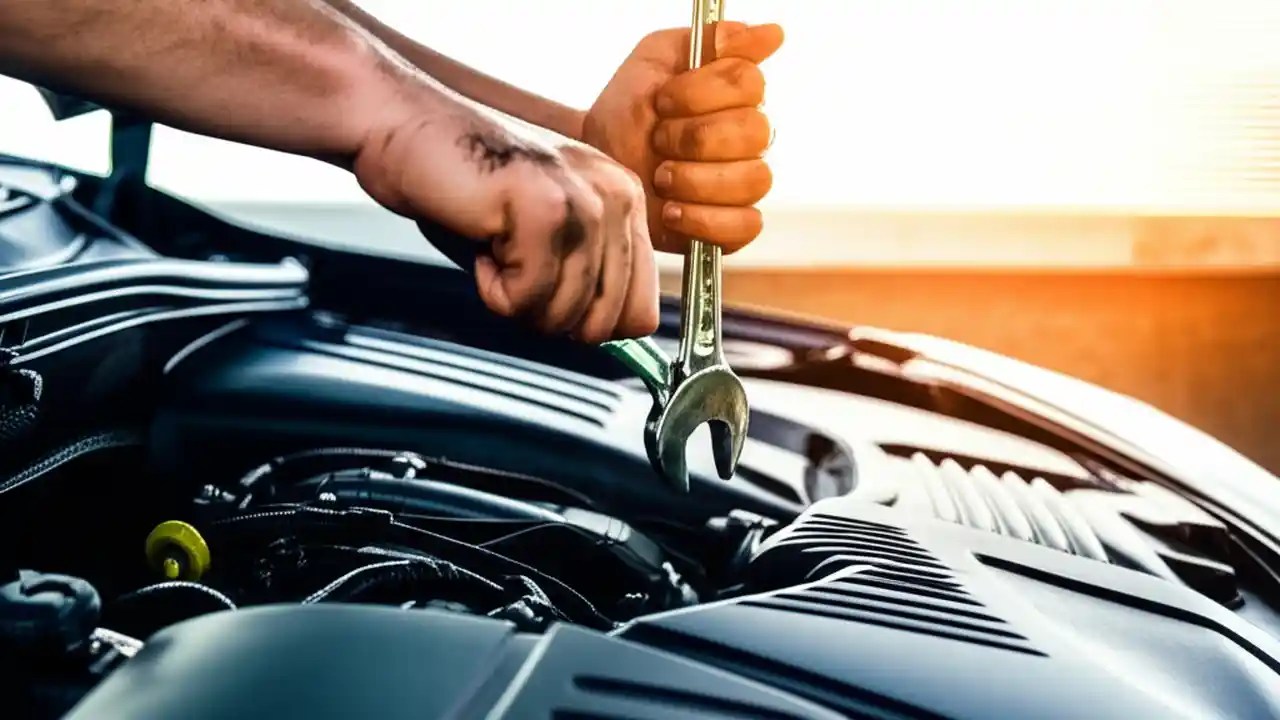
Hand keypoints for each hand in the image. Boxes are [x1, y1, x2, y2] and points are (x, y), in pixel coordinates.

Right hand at [353, 104, 657, 341]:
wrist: (404, 127)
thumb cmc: (466, 186)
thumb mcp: (544, 239)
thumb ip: (587, 282)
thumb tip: (609, 340)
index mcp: (625, 200)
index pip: (641, 312)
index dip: (586, 323)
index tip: (547, 292)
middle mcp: (616, 196)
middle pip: (604, 323)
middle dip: (546, 314)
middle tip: (512, 272)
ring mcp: (584, 200)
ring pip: (564, 314)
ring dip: (514, 299)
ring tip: (492, 246)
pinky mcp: (544, 208)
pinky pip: (527, 298)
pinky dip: (491, 288)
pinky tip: (480, 241)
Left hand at [582, 22, 783, 253]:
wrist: (595, 173)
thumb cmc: (622, 118)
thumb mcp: (651, 62)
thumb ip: (706, 39)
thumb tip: (770, 33)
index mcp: (734, 96)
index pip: (749, 83)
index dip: (700, 93)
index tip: (663, 102)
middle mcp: (748, 138)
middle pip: (754, 131)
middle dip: (692, 137)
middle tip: (659, 142)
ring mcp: (743, 184)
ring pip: (753, 179)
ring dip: (694, 179)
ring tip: (660, 177)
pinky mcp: (734, 227)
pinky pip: (745, 225)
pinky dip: (703, 220)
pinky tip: (674, 210)